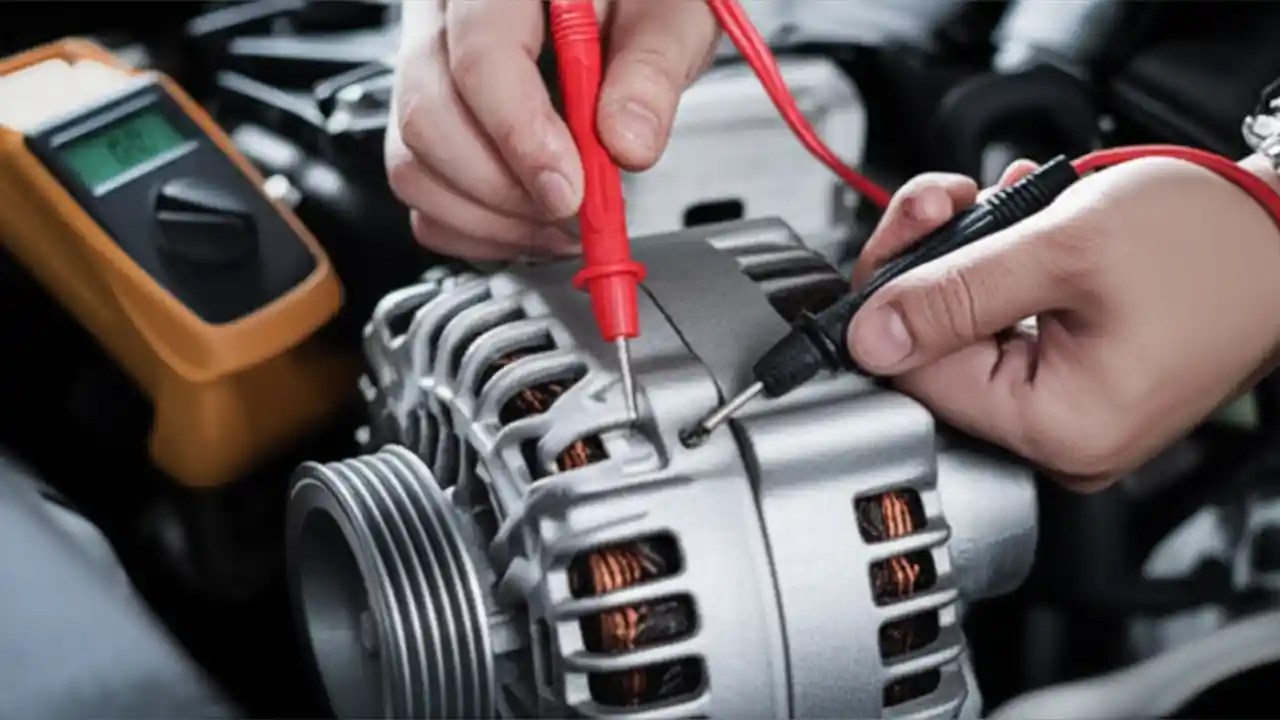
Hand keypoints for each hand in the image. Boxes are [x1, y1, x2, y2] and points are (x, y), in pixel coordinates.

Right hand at [386, 0, 719, 260]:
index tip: (569, 188)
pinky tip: (534, 226)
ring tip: (565, 225)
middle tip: (575, 212)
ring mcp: (427, 73)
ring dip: (492, 218)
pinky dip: (476, 229)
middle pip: (429, 117)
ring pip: (415, 164)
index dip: (520, 135)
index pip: (480, 57)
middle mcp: (443, 20)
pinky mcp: (430, 123)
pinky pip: (423, 192)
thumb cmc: (642, 1)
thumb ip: (650, 73)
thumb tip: (626, 143)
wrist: (627, 9)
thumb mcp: (669, 17)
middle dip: (505, 190)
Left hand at [847, 156, 1279, 488]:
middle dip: (931, 270)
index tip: (905, 238)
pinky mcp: (1078, 390)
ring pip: (966, 342)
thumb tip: (871, 335)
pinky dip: (1001, 282)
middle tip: (950, 201)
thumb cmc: (1210, 242)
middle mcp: (1063, 443)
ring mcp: (1071, 421)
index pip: (918, 378)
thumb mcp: (1063, 248)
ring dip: (966, 265)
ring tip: (1002, 206)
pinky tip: (1020, 234)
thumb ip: (953, 293)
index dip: (894, 302)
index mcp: (1059, 428)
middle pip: (937, 360)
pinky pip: (1007, 340)